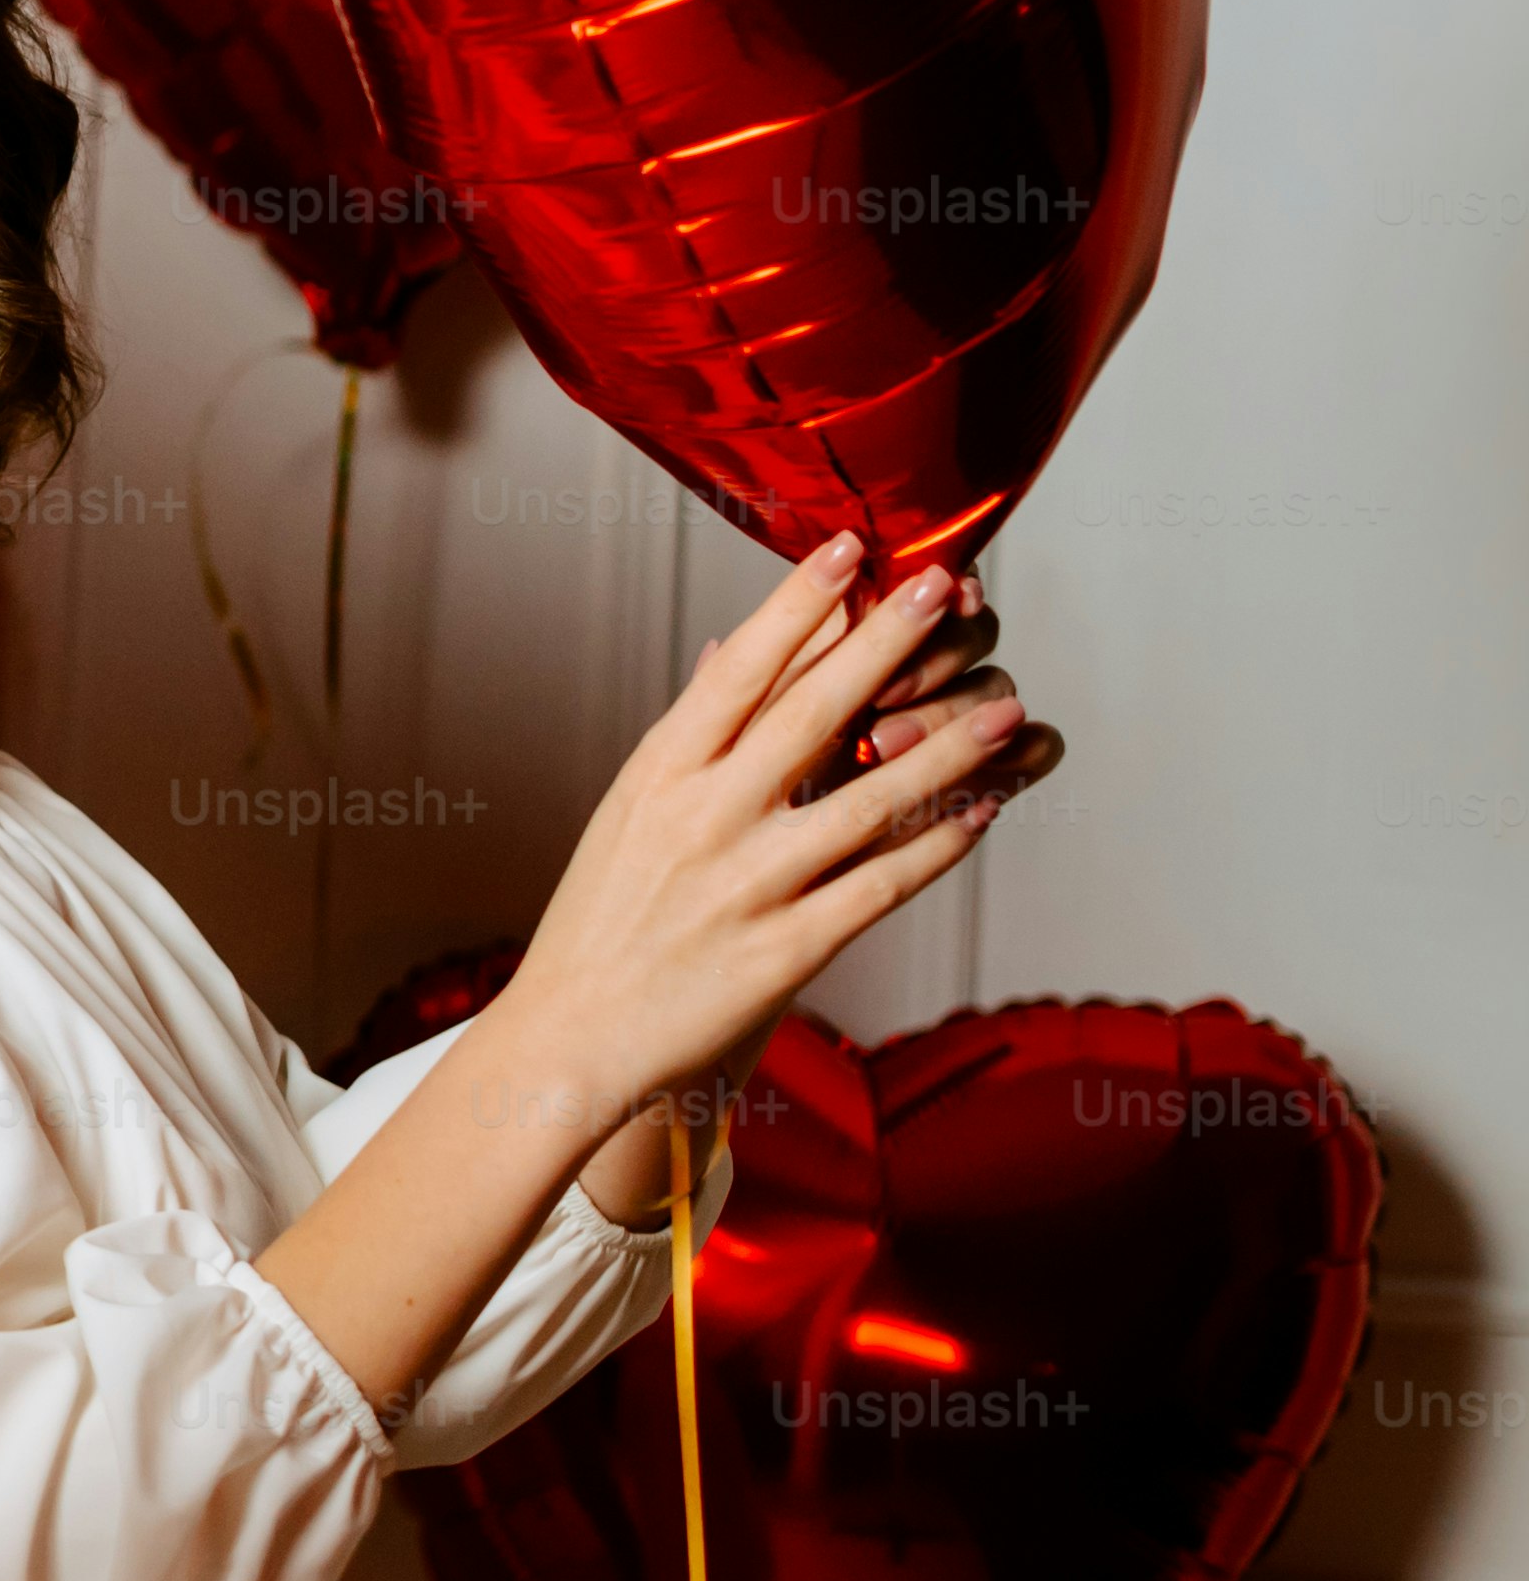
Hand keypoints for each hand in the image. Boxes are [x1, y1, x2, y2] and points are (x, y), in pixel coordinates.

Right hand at [490, 538, 1063, 1140]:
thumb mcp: (627, 811)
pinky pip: (881, 888)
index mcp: (658, 774)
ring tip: (1008, 709)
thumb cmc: (601, 917)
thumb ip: (690, 734)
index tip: (848, 546)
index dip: (798, 604)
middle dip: (884, 643)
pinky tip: (982, 815)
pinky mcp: (784, 951)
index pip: (738, 668)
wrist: (571, 1035)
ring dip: (948, 750)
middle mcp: (701, 818)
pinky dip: (936, 848)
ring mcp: (746, 884)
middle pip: (811, 712)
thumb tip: (730, 648)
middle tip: (941, 587)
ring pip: (867, 800)